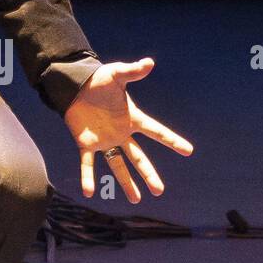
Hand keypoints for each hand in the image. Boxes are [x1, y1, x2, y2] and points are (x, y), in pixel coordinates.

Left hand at [64, 58, 192, 202]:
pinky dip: (87, 177)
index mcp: (132, 118)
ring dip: (126, 183)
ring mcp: (104, 141)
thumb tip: (149, 62)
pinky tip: (89, 193)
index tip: (189, 150)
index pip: (156, 131)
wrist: (74, 86)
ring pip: (118, 166)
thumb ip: (132, 71)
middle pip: (138, 158)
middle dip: (149, 174)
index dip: (172, 140)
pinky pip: (88, 164)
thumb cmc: (97, 79)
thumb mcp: (116, 74)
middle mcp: (121, 133)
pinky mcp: (86, 144)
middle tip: (160, 191)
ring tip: (136, 200)